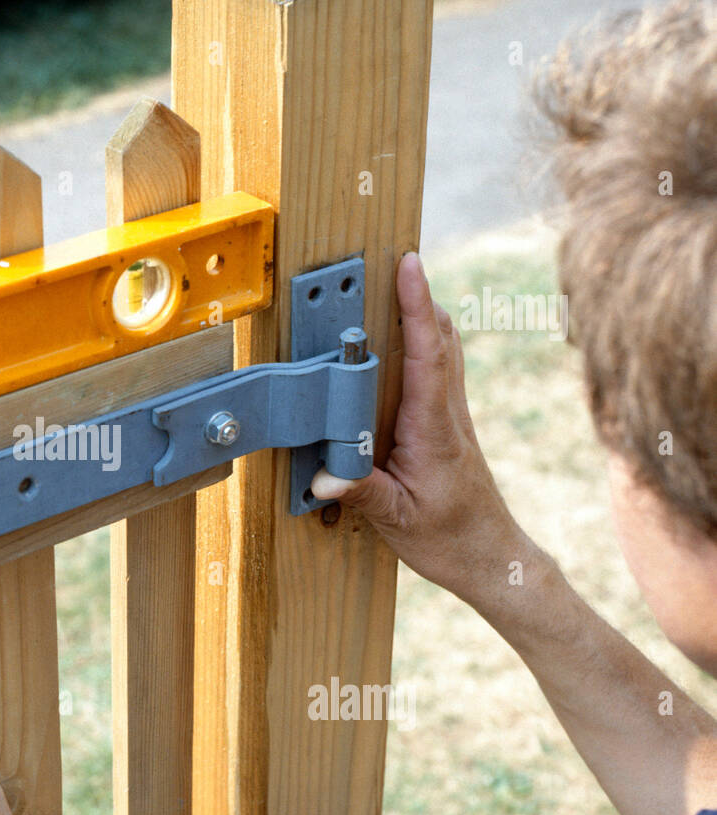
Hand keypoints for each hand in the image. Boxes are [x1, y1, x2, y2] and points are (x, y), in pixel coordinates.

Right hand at [311, 253, 531, 605]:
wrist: (490, 557)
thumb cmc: (448, 539)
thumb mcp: (397, 520)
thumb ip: (361, 493)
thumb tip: (323, 477)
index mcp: (433, 428)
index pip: (427, 354)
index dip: (418, 305)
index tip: (409, 264)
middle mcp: (446, 412)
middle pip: (440, 336)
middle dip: (419, 293)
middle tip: (393, 257)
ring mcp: (449, 416)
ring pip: (442, 348)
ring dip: (422, 313)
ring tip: (393, 285)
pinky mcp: (445, 425)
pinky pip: (436, 369)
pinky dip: (423, 340)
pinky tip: (400, 340)